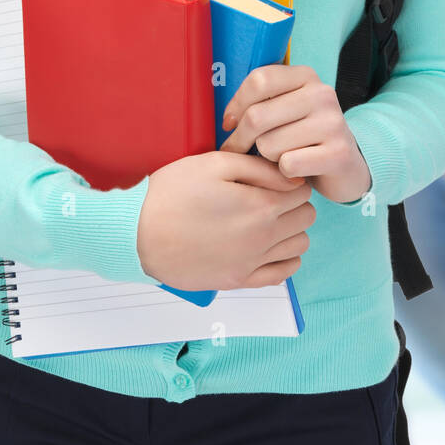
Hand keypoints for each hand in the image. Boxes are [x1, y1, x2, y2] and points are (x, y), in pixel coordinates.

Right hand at [137, 150, 315, 291]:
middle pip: (306, 217)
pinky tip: (268, 245)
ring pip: (300, 245)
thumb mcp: (215, 164)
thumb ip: (259, 168)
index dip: (290, 178)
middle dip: (294, 202)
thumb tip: (291, 178)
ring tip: (267, 218)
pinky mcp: (238, 280)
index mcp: (260, 205)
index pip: (302, 191)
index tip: (275, 176)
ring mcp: (252, 263)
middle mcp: (263, 237)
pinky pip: (283, 274)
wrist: (138, 233)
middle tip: (270, 193)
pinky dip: (285, 258)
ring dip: (292, 229)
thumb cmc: (172, 193)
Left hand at [220, 64, 371, 204]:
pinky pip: (288, 165)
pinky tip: (294, 171)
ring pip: (269, 144)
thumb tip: (227, 119)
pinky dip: (284, 173)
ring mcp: (332, 123)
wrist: (347, 165)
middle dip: (240, 139)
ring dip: (267, 158)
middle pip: (258, 115)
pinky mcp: (338, 153)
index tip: (229, 122)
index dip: (236, 104)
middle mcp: (322, 94)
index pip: (259, 80)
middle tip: (238, 150)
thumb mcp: (287, 109)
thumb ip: (261, 102)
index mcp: (306, 76)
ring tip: (279, 158)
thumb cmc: (304, 137)